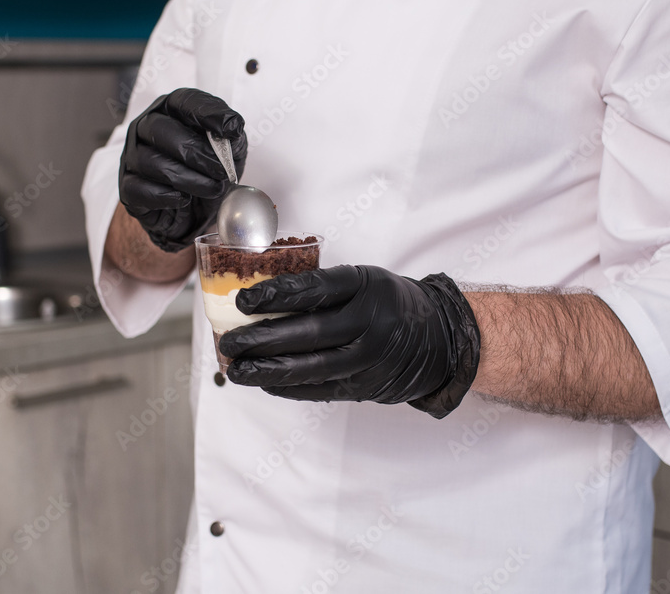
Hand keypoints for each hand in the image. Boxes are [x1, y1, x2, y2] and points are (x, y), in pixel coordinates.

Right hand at [119, 88, 247, 251]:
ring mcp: (132, 158)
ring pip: (152, 162)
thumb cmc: (207, 173)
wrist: (195, 211)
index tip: (230, 129)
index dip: (207, 112)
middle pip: (160, 129)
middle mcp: (145, 129)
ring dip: (189, 179)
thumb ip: (233, 137)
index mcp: (170, 111)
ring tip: (212, 189)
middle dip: (196, 152)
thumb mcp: (229, 152)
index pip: (182, 100)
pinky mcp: (128, 188)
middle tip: (221, 171)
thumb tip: (232, 127)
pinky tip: (185, 199)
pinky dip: (168, 196)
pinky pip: (140, 189)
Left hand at [218, 266, 480, 417]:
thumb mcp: (364, 280)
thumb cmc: (389, 303)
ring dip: (267, 370)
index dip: (276, 296)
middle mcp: (370, 323)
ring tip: (236, 369)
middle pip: (308, 333)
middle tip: (228, 342)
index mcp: (367, 287)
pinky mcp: (366, 387)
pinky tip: (263, 381)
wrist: (440, 338)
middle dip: (262, 339)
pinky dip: (288, 387)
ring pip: (310, 368)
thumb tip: (262, 298)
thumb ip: (322, 288)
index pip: (315, 289)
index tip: (244, 301)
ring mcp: (369, 359)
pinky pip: (320, 390)